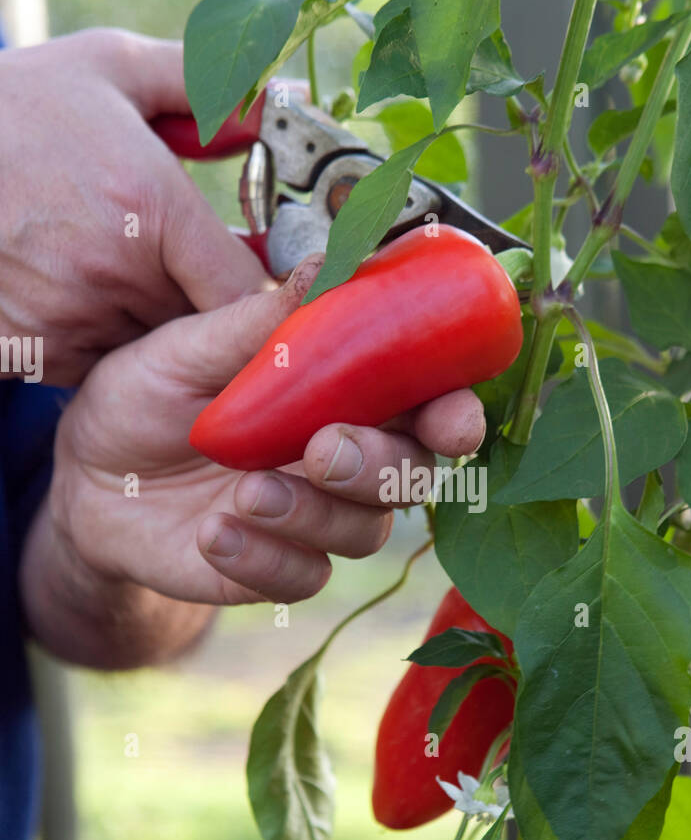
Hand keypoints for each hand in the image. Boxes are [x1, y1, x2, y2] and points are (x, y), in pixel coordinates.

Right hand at [0, 29, 267, 383]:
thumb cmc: (17, 105)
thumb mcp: (111, 67)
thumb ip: (204, 87)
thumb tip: (273, 112)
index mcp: (150, 207)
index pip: (246, 291)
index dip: (256, 287)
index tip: (246, 268)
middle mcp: (114, 273)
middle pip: (198, 323)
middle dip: (197, 297)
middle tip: (168, 255)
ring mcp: (69, 318)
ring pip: (147, 347)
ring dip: (145, 319)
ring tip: (109, 264)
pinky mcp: (31, 350)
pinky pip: (95, 363)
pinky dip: (96, 338)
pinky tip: (71, 288)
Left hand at [23, 258, 483, 656]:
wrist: (87, 476)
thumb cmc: (147, 397)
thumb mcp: (190, 347)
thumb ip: (264, 321)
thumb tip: (329, 261)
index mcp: (343, 392)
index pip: (426, 403)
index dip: (454, 412)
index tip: (451, 418)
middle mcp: (346, 456)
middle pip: (410, 474)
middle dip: (379, 464)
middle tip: (322, 448)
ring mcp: (316, 517)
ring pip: (364, 531)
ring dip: (313, 512)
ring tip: (243, 493)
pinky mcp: (278, 568)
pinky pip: (304, 578)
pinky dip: (264, 559)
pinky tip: (214, 535)